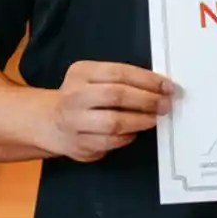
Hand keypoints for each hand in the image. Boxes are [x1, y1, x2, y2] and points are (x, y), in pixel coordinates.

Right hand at [42, 61, 173, 162]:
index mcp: (81, 72)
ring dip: (140, 121)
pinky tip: (134, 131)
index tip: (167, 86)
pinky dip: (127, 137)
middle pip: (116, 96)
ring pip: (113, 123)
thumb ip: (121, 79)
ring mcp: (74, 122)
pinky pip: (109, 142)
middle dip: (147, 100)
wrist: (50, 122)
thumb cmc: (83, 96)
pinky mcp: (78, 145)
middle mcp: (74, 96)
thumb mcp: (93, 78)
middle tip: (165, 105)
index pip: (119, 73)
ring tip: (154, 119)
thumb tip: (159, 86)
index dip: (147, 80)